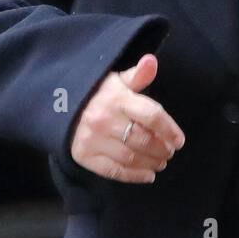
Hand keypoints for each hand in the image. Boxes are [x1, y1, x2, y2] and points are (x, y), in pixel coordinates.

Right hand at [69, 53, 185, 182]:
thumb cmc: (97, 94)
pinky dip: (134, 176)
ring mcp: (93, 139)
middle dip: (162, 149)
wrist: (58, 108)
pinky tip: (148, 175)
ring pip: (130, 157)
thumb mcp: (116, 81)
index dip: (169, 129)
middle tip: (170, 152)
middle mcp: (105, 120)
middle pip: (143, 140)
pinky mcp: (84, 156)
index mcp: (117, 99)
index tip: (180, 140)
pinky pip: (114, 170)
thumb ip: (138, 75)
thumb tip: (152, 61)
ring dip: (151, 163)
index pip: (151, 115)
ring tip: (161, 162)